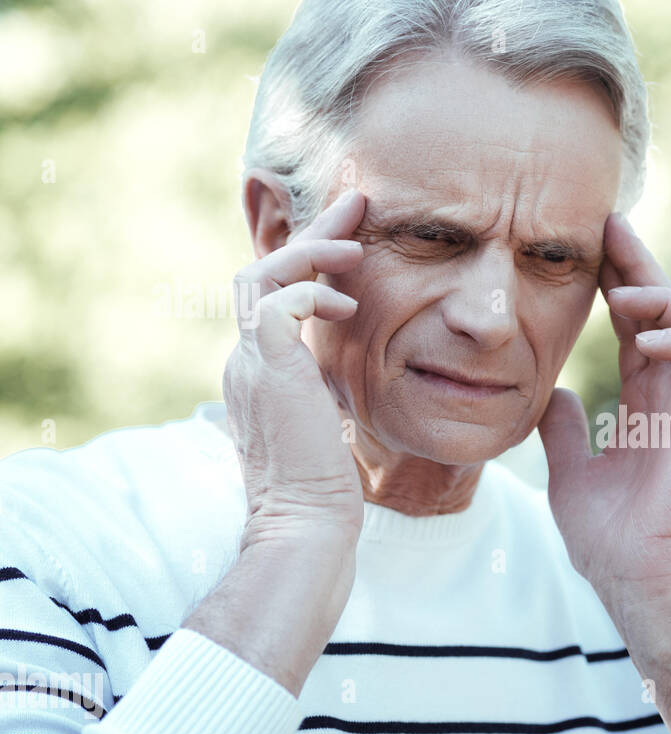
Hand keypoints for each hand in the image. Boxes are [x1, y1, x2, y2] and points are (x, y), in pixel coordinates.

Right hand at [223, 188, 367, 546]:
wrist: (306, 523)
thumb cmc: (325, 487)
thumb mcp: (326, 423)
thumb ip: (324, 390)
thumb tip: (342, 379)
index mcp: (257, 372)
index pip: (272, 298)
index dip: (308, 264)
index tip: (350, 241)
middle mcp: (244, 361)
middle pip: (263, 273)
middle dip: (311, 234)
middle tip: (358, 203)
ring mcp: (249, 363)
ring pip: (262, 276)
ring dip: (311, 251)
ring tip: (357, 242)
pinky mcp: (267, 368)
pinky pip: (280, 304)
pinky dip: (314, 294)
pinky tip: (350, 307)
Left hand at [538, 212, 670, 602]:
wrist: (636, 580)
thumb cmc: (609, 538)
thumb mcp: (569, 470)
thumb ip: (564, 429)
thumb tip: (551, 395)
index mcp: (645, 399)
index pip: (634, 322)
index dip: (616, 280)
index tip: (588, 244)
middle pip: (667, 308)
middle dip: (640, 263)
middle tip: (609, 225)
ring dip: (666, 296)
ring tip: (625, 289)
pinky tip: (642, 337)